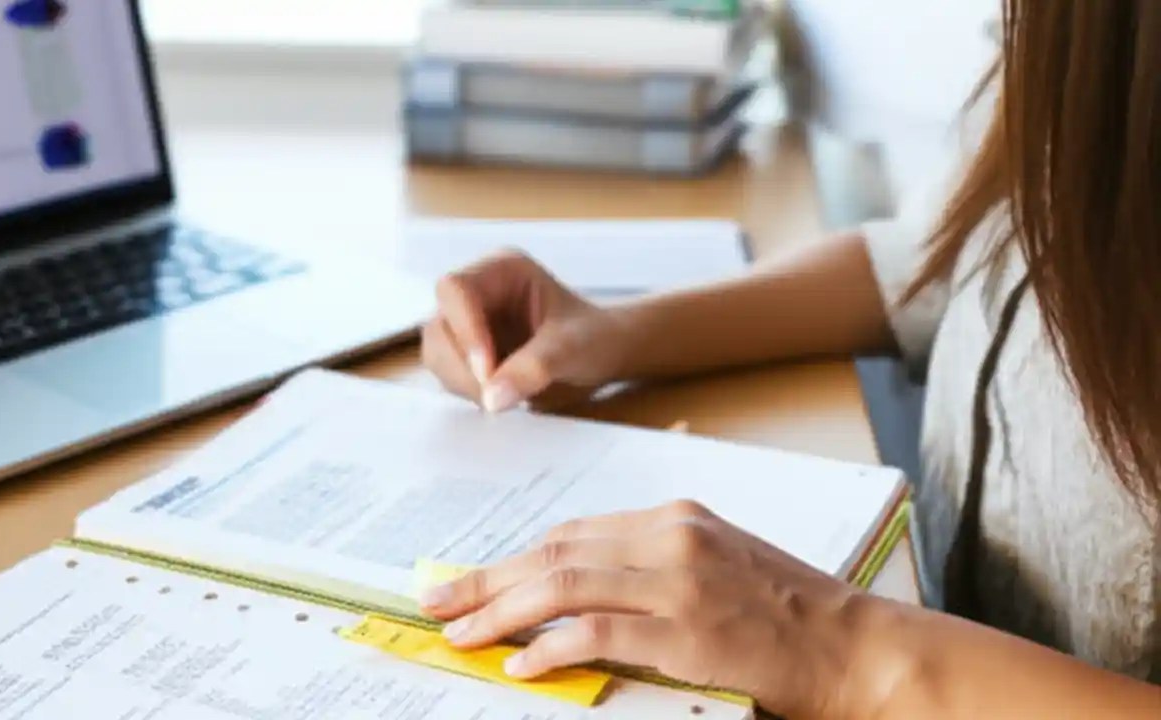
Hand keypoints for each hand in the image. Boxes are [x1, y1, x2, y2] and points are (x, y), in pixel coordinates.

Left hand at [419, 501, 880, 719]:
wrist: (856, 645)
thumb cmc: (788, 612)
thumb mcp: (717, 565)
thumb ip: (651, 566)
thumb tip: (575, 591)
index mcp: (674, 517)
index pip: (572, 532)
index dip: (514, 558)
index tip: (474, 579)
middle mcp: (670, 537)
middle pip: (554, 550)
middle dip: (487, 579)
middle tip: (440, 602)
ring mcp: (679, 582)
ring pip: (563, 584)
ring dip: (501, 612)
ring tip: (461, 634)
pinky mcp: (688, 631)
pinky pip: (597, 632)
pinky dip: (550, 646)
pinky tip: (522, 663)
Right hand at [421, 251, 632, 411]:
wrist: (605, 355)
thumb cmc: (595, 337)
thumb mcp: (572, 349)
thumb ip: (534, 369)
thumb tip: (492, 398)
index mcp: (501, 270)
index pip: (457, 290)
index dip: (465, 331)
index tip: (488, 372)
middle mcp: (477, 292)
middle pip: (439, 325)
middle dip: (463, 366)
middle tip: (498, 395)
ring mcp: (467, 323)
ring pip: (437, 353)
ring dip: (463, 382)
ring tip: (507, 396)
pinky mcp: (465, 353)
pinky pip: (447, 374)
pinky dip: (467, 392)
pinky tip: (501, 396)